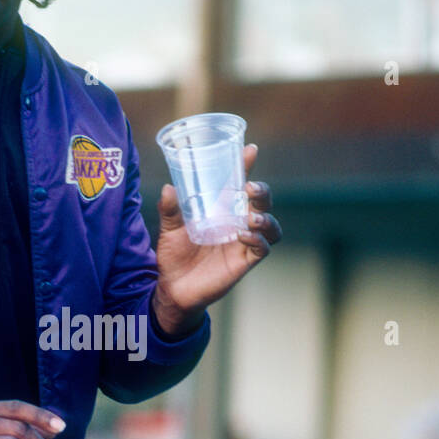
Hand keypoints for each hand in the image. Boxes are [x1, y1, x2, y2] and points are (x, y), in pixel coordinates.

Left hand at [152, 143, 281, 334]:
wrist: (172, 288)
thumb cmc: (173, 256)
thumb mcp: (169, 229)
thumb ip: (169, 209)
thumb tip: (168, 189)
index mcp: (222, 209)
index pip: (239, 183)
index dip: (246, 166)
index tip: (250, 150)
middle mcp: (237, 222)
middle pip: (262, 201)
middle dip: (262, 192)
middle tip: (250, 188)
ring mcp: (243, 242)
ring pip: (270, 225)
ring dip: (265, 217)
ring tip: (250, 217)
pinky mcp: (244, 262)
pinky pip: (262, 249)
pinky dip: (257, 240)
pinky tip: (243, 236)